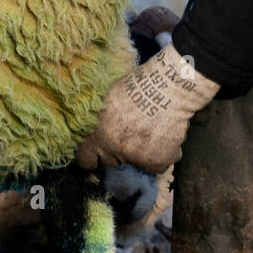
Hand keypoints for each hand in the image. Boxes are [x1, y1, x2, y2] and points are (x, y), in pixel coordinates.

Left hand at [76, 44, 219, 172]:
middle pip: (111, 161)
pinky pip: (158, 166)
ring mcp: (136, 157)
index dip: (90, 158)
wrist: (165, 88)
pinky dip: (164, 154)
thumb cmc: (136, 86)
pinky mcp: (157, 161)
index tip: (94, 158)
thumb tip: (102, 124)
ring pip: (136, 163)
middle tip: (128, 137)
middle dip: (117, 152)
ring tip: (150, 133)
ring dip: (141, 153)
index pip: (85, 158)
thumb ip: (103, 118)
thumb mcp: (109, 100)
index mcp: (97, 134)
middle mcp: (113, 149)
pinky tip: (166, 138)